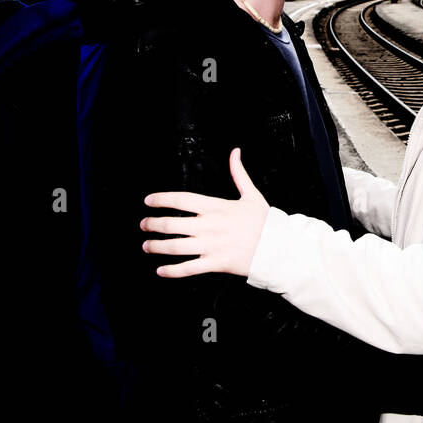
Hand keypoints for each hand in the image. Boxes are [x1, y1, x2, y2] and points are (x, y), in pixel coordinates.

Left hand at [141, 148, 269, 277]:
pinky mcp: (215, 264)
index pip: (181, 200)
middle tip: (144, 225)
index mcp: (216, 207)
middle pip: (171, 224)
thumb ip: (239, 173)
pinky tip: (161, 270)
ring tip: (147, 246)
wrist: (279, 247)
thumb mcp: (252, 194)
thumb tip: (235, 152)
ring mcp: (211, 245)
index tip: (148, 201)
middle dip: (152, 224)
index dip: (161, 199)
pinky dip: (171, 271)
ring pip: (175, 246)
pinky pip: (188, 268)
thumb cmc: (265, 222)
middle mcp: (210, 226)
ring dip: (156, 246)